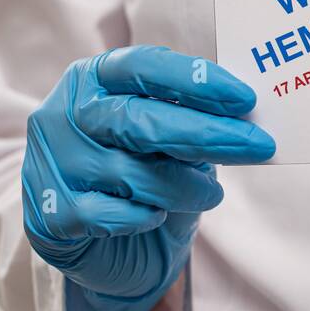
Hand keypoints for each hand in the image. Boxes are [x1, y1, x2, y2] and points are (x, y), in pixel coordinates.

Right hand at [21, 45, 274, 310]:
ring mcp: (54, 164)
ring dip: (185, 186)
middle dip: (207, 134)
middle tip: (257, 145)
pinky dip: (145, 216)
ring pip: (132, 173)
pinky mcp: (52, 215)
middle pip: (139, 120)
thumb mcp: (164, 136)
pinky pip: (112, 215)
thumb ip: (189, 118)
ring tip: (212, 194)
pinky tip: (157, 216)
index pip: (141, 66)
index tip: (244, 98)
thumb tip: (244, 117)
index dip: (194, 79)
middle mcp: (64, 115)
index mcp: (91, 79)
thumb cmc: (139, 173)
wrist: (100, 243)